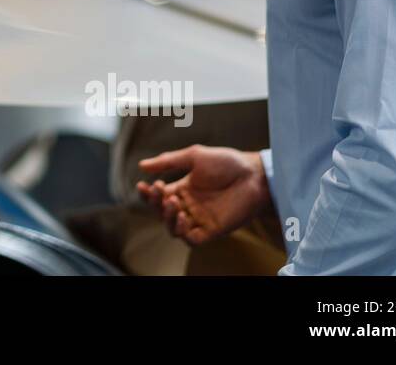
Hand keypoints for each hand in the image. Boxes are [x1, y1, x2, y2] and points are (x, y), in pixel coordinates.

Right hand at [136, 145, 270, 245]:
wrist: (254, 174)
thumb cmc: (227, 162)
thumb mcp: (194, 156)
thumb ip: (168, 161)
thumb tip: (141, 166)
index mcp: (184, 189)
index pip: (159, 197)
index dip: (147, 194)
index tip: (142, 185)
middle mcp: (190, 206)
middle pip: (162, 213)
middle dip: (155, 204)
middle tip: (158, 190)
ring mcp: (201, 219)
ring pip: (173, 228)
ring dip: (167, 218)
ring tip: (173, 202)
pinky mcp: (213, 230)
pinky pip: (191, 239)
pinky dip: (183, 231)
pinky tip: (184, 216)